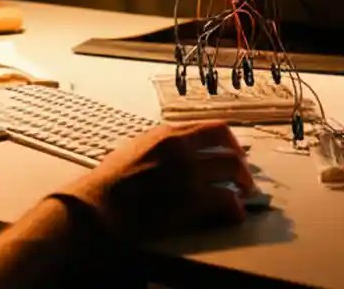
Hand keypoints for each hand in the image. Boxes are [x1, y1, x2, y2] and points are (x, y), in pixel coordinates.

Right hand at [60, 122, 255, 239]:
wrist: (99, 206)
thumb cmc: (109, 183)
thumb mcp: (134, 149)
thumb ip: (158, 145)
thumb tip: (174, 150)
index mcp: (168, 134)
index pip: (212, 128)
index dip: (229, 141)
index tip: (234, 151)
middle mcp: (182, 148)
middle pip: (228, 149)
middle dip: (241, 165)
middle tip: (245, 177)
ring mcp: (189, 172)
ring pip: (232, 170)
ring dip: (243, 184)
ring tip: (244, 195)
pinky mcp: (192, 198)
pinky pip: (227, 200)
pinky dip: (235, 208)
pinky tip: (235, 215)